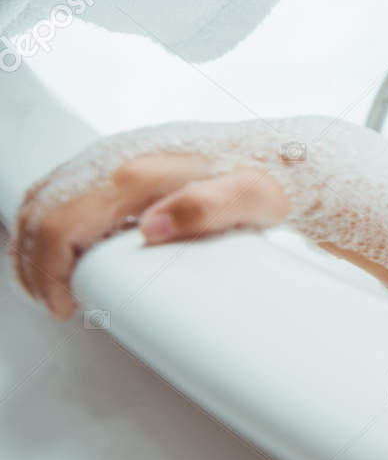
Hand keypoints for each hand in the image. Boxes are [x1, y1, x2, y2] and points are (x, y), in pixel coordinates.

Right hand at [9, 147, 289, 320]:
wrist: (283, 155)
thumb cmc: (270, 181)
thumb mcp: (254, 200)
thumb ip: (206, 210)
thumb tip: (154, 227)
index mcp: (141, 174)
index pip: (60, 224)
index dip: (49, 271)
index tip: (65, 304)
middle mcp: (121, 158)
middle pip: (41, 212)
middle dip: (33, 263)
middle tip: (53, 301)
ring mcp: (118, 155)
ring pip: (45, 197)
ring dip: (33, 241)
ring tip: (51, 282)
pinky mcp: (124, 159)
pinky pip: (64, 187)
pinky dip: (47, 219)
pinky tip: (63, 247)